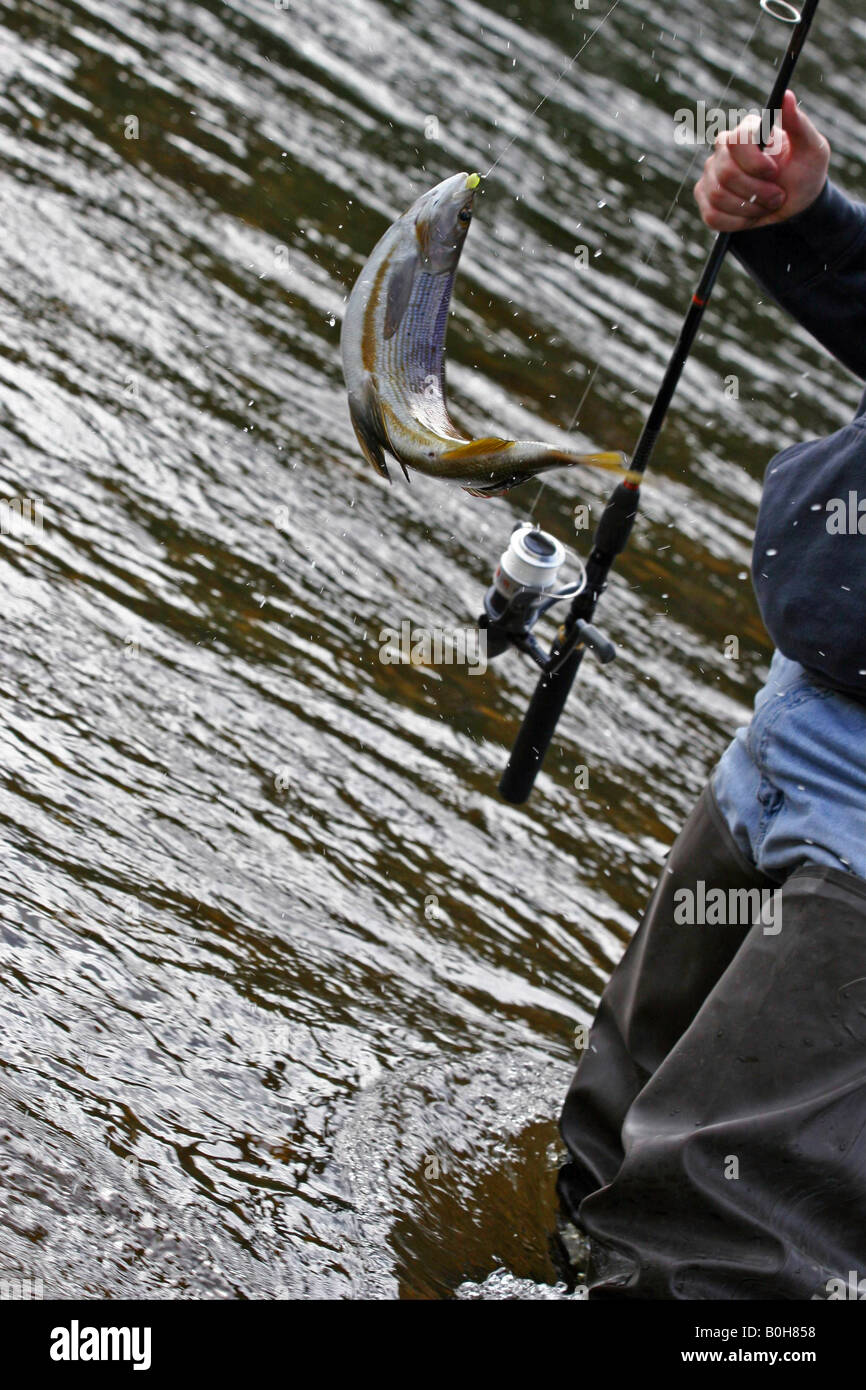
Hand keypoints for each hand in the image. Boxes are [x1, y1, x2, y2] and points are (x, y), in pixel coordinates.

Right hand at [693, 90, 830, 232]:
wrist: (796, 205)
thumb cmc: (805, 173)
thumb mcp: (811, 148)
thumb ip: (799, 123)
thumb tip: (786, 95)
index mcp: (747, 132)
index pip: (735, 140)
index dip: (755, 163)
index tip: (774, 172)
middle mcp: (723, 150)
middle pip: (726, 173)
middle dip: (756, 192)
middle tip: (776, 195)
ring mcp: (711, 175)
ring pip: (718, 196)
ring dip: (748, 208)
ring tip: (766, 205)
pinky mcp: (705, 199)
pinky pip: (711, 216)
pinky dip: (736, 222)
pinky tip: (750, 216)